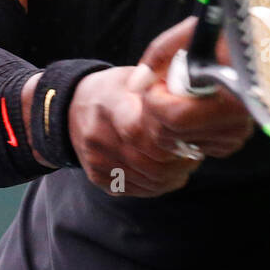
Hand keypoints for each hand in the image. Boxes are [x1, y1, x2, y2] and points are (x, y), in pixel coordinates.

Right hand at [67, 17, 255, 197]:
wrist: (70, 109)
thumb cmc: (114, 91)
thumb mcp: (135, 80)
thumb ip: (163, 93)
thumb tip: (198, 107)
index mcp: (110, 105)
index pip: (144, 131)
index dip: (173, 137)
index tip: (190, 131)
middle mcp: (100, 137)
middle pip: (153, 161)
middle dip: (182, 158)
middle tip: (195, 148)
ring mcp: (99, 161)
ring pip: (151, 180)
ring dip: (176, 173)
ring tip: (185, 158)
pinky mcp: (100, 178)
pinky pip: (140, 189)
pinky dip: (161, 183)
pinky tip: (168, 170)